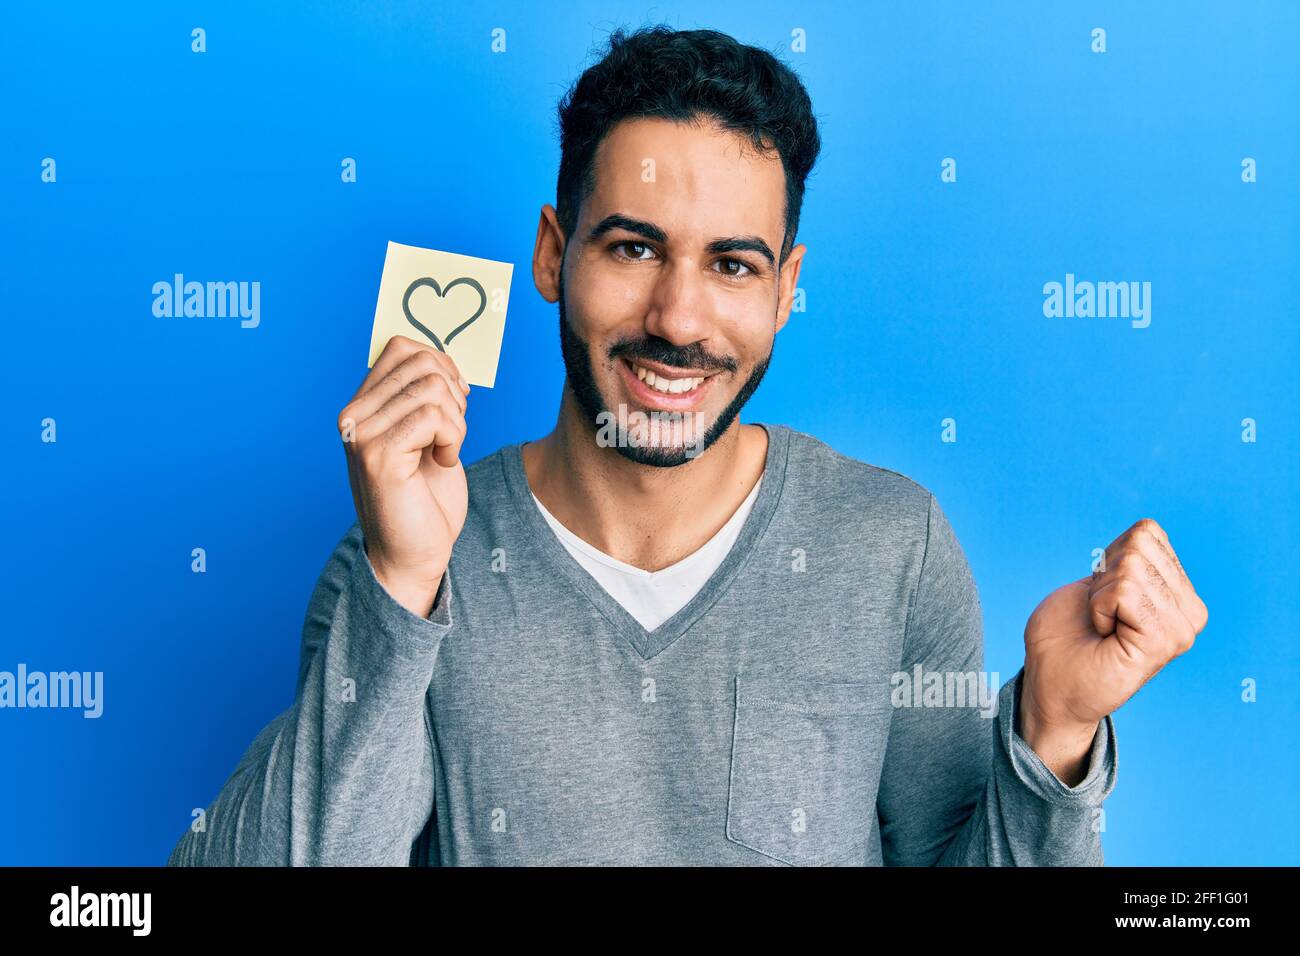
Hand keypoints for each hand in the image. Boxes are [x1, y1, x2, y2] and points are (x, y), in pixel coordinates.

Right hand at [337, 335, 470, 616]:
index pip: (402, 348)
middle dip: (454, 393)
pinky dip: (454, 438)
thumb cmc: (424, 500)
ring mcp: (361, 434)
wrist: (413, 555)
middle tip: (452, 432)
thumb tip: (444, 361)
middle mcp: (353, 415)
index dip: (441, 365)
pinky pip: (434, 416)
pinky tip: (444, 462)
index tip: (455, 401)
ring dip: (457, 420)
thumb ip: (424, 398)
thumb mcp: (427, 436)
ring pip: (432, 388)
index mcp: (362, 406)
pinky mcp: (378, 455)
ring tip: (445, 451)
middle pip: (422, 362)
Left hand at [1020, 518, 1208, 783]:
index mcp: (1178, 594)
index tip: (1102, 597)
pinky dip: (1100, 606)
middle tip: (1100, 615)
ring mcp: (1181, 628)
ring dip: (1101, 594)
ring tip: (1103, 627)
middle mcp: (1190, 612)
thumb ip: (1125, 555)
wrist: (1050, 689)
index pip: (1147, 533)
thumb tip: (1148, 532)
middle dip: (1104, 575)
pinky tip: (1104, 634)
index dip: (1108, 558)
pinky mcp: (1164, 642)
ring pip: (1132, 566)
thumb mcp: (1095, 581)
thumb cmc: (1064, 638)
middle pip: (1141, 544)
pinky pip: (1125, 590)